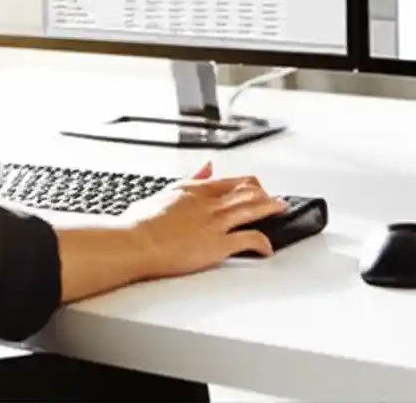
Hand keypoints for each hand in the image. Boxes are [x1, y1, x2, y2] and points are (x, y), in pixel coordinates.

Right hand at [121, 161, 285, 279]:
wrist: (134, 243)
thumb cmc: (140, 224)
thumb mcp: (165, 192)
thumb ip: (190, 179)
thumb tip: (205, 167)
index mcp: (195, 190)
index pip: (229, 181)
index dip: (246, 184)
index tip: (255, 187)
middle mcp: (209, 203)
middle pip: (247, 192)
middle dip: (264, 194)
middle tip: (274, 199)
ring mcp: (216, 223)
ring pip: (254, 209)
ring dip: (271, 208)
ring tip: (281, 210)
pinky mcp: (219, 244)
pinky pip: (249, 239)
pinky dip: (263, 243)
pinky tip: (268, 248)